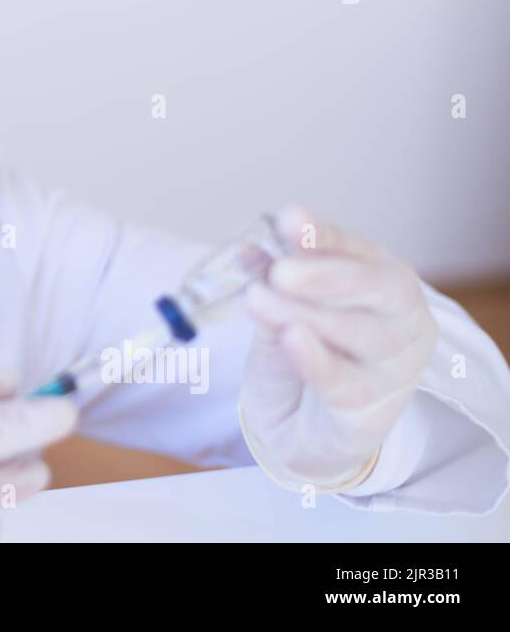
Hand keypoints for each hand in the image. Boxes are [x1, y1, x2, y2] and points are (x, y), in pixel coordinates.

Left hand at [239, 205, 437, 488]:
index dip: (324, 236)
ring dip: (307, 314)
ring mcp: (396, 368)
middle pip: (378, 286)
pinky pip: (347, 383)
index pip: (358, 250)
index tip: (288, 219)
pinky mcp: (373, 413)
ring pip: (362, 333)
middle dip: (326, 273)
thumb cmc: (297, 359)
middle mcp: (402, 319)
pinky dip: (317, 360)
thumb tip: (248, 251)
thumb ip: (271, 285)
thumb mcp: (278, 313)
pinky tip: (293, 339)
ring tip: (259, 301)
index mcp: (381, 281)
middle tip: (280, 271)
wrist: (297, 431)